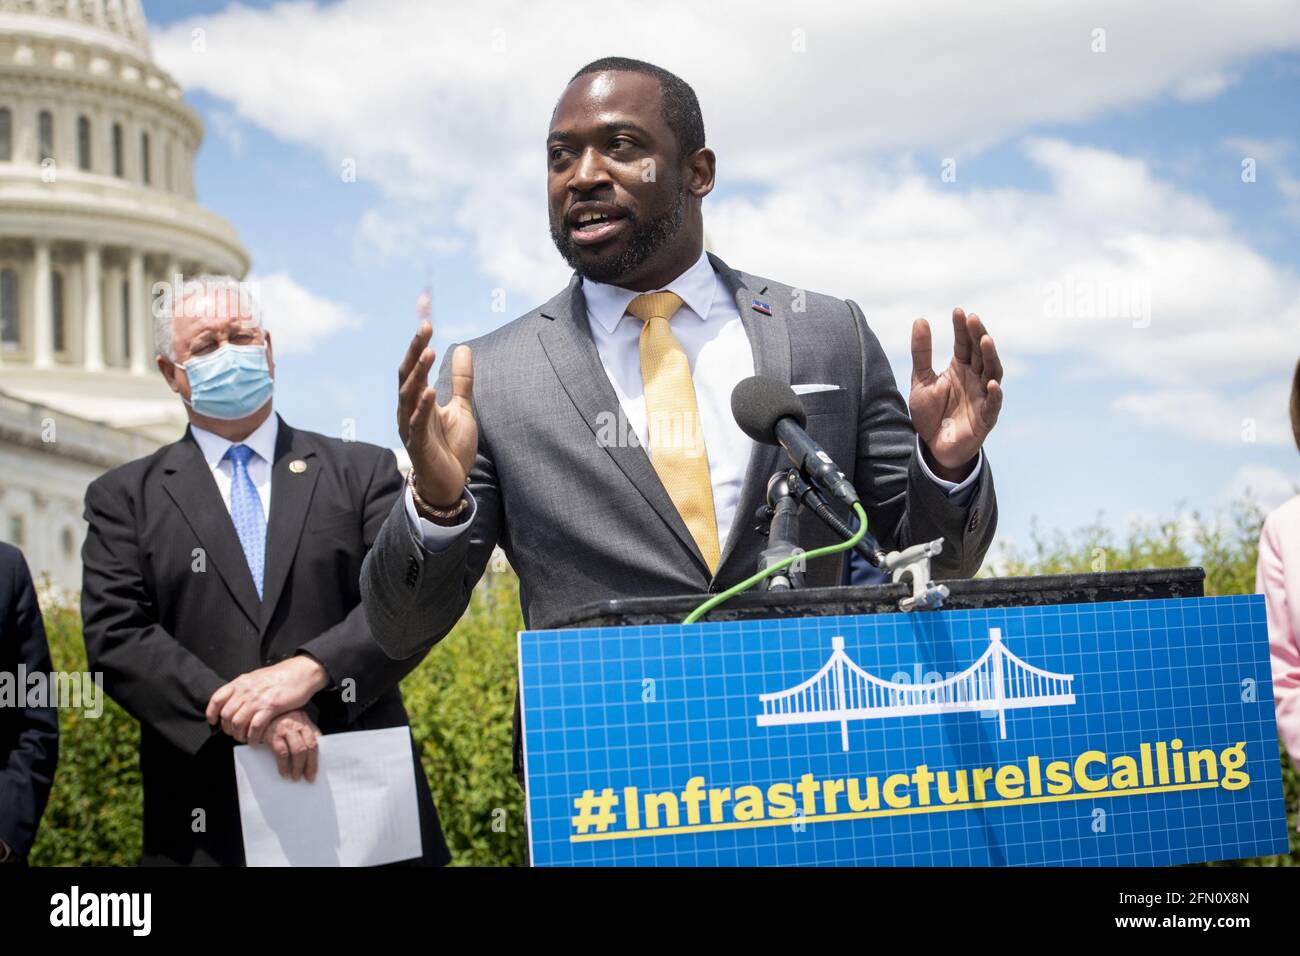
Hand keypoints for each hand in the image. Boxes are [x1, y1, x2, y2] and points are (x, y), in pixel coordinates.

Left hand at [205, 656, 328, 744]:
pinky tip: (255, 740)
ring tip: (245, 738)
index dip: (212, 713)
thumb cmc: (281, 676)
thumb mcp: (256, 677)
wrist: (301, 672)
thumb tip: (233, 701)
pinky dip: (252, 737)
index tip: (214, 721)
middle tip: (235, 734)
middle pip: (226, 715)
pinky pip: (255, 727)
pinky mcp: (271, 706)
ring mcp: (258, 698)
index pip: (217, 699)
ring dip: (239, 735)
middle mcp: (246, 690)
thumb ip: (243, 688)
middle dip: (228, 729)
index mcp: (241, 682)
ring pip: (238, 723)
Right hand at [261, 709, 320, 781]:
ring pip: (298, 750)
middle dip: (310, 765)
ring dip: (298, 767)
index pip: (316, 740)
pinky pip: (282, 753)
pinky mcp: (273, 734)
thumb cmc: (276, 723)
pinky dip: (284, 765)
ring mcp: (286, 728)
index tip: (315, 772)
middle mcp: (297, 724)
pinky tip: (284, 773)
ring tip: (296, 777)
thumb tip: (312, 758)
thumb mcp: (292, 725)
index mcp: (305, 722)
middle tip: (308, 778)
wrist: (256, 716)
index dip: (317, 758)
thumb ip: (303, 736)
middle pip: (309, 746)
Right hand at [398, 321, 477, 507]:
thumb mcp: (462, 408)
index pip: (415, 368)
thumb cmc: (451, 447)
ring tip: (428, 353)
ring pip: (408, 396)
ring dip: (418, 374)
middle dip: (415, 352)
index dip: (419, 346)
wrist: (449, 484)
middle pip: (407, 376)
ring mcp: (411, 428)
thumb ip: (461, 381)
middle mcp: (409, 411)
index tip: (427, 323)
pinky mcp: (418, 446)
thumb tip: (463, 347)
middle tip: (424, 329)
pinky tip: (429, 391)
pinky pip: (416, 423)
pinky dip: (422, 407)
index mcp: (418, 401)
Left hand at [909, 307, 1003, 478]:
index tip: (958, 311)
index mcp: (961, 368)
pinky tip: (991, 383)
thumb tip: (920, 319)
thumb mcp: (921, 380)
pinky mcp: (986, 418)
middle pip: (981, 354)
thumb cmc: (930, 413)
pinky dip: (994, 395)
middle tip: (973, 319)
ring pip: (992, 373)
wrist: (933, 446)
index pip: (964, 344)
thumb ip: (921, 352)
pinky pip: (993, 405)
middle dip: (978, 336)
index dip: (962, 329)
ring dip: (990, 357)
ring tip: (985, 340)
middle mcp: (975, 379)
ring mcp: (983, 397)